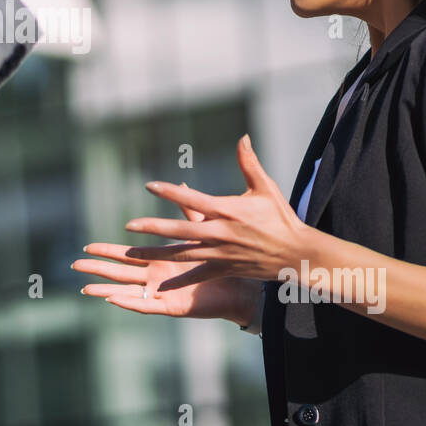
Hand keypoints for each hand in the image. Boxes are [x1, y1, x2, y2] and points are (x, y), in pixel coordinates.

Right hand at [75, 190, 258, 323]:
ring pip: (128, 292)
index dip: (108, 251)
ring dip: (107, 289)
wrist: (243, 286)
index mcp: (161, 260)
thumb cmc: (225, 262)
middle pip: (121, 272)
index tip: (88, 246)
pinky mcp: (173, 307)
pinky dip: (130, 303)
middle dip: (98, 268)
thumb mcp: (203, 232)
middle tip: (75, 265)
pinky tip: (113, 299)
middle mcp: (158, 277)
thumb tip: (184, 184)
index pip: (128, 255)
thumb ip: (190, 211)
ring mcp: (163, 294)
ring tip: (86, 287)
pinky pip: (147, 306)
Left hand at [120, 135, 318, 288]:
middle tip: (129, 225)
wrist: (296, 253)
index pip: (194, 199)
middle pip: (181, 229)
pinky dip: (177, 282)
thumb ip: (249, 163)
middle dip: (154, 227)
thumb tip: (243, 137)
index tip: (149, 185)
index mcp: (227, 210)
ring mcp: (220, 253)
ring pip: (182, 254)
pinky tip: (156, 287)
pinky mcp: (223, 268)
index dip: (170, 192)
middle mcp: (220, 233)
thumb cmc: (280, 217)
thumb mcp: (266, 187)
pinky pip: (196, 276)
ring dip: (156, 254)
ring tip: (131, 254)